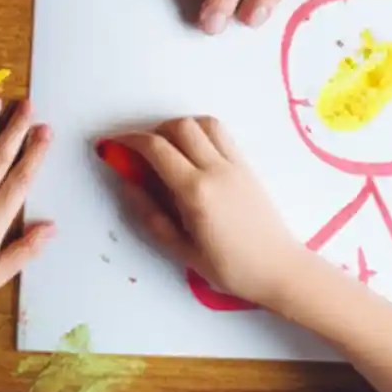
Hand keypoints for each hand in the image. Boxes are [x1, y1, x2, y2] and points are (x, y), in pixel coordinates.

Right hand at [104, 117, 303, 308]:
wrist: (279, 269)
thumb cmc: (229, 268)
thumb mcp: (181, 250)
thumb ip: (151, 216)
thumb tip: (127, 186)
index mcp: (196, 192)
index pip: (157, 149)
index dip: (128, 140)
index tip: (112, 145)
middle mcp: (216, 170)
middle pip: (179, 126)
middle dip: (152, 131)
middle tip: (139, 151)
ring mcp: (235, 165)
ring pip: (203, 123)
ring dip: (179, 127)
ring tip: (167, 150)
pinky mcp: (247, 166)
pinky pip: (221, 135)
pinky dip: (200, 133)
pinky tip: (192, 154)